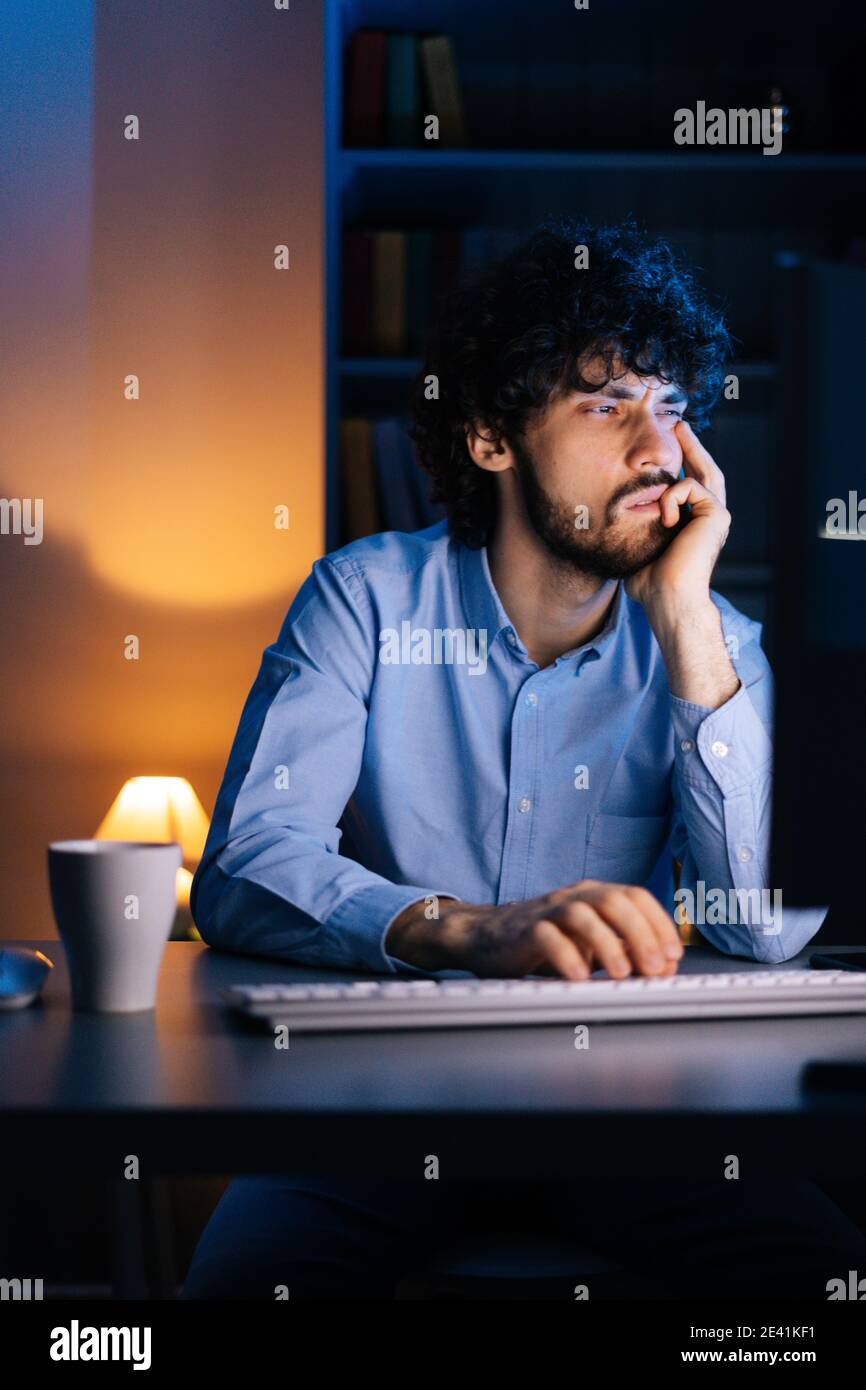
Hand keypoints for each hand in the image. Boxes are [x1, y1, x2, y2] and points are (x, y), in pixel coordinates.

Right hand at [386, 882, 683, 979]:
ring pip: (582, 914)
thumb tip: (661, 969)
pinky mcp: (524, 930)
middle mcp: (574, 896)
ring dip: (608, 944)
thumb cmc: (544, 942)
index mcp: (593, 894)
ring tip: (622, 975)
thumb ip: (620, 948)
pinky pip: (547, 937)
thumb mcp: (588, 942)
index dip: (659, 923)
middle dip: (641, 934)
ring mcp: (548, 910)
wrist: (485, 937)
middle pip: (614, 901)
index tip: (673, 954)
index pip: (635, 895)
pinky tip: (579, 978)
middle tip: (654, 968)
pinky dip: (567, 957)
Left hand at [624, 421, 730, 610]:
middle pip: (705, 473)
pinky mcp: (717, 514)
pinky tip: (666, 519)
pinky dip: (672, 497)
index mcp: (693, 527)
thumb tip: (614, 526)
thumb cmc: (650, 583)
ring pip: (702, 474)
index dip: (682, 467)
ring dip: (689, 450)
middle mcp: (710, 520)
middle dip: (693, 447)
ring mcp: (717, 516)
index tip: (667, 451)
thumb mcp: (638, 550)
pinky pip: (690, 486)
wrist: (669, 597)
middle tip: (680, 425)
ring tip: (678, 429)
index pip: (691, 489)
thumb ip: (635, 533)